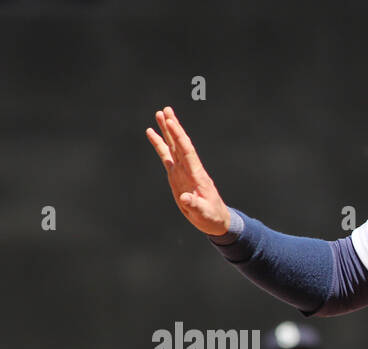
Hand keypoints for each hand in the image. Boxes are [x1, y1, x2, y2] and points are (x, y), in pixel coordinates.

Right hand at [145, 106, 231, 235]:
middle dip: (174, 127)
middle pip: (180, 144)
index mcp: (197, 175)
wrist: (215, 220)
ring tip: (159, 114)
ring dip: (167, 131)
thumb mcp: (204, 213)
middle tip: (166, 110)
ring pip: (173, 146)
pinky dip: (160, 144)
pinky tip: (152, 133)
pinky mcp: (176, 175)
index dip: (179, 137)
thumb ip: (195, 205)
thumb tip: (185, 198)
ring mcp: (182, 171)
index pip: (187, 151)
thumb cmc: (212, 217)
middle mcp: (190, 169)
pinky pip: (166, 156)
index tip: (171, 122)